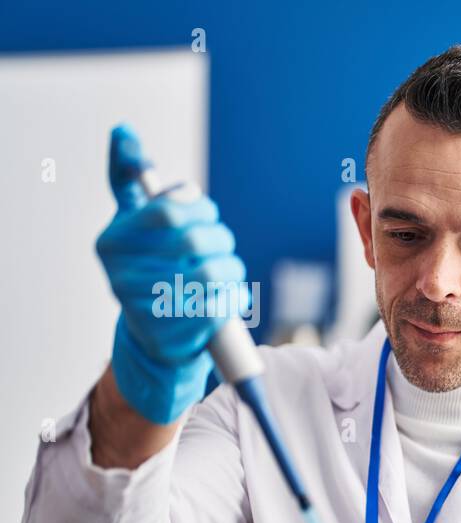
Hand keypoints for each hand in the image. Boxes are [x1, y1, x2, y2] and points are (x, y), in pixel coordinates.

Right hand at [95, 124, 244, 423]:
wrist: (154, 338)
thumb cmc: (149, 268)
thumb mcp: (134, 222)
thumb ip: (129, 177)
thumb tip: (123, 131)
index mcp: (113, 243)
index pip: (169, 212)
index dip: (200, 210)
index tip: (206, 216)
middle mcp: (122, 276)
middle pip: (196, 241)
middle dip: (220, 240)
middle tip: (222, 246)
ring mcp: (147, 309)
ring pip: (214, 273)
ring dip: (231, 270)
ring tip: (226, 273)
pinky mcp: (174, 336)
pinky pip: (221, 306)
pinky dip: (233, 298)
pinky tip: (226, 297)